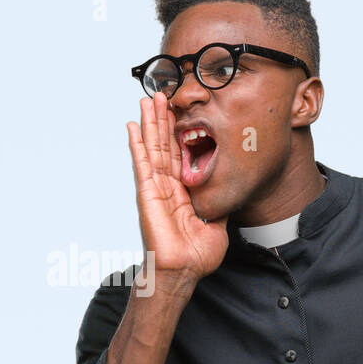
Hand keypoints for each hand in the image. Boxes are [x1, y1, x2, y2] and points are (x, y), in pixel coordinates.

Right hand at [125, 92, 228, 288]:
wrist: (185, 269)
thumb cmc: (198, 253)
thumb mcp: (218, 222)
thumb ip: (220, 204)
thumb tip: (230, 192)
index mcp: (184, 190)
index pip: (181, 154)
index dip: (180, 132)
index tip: (181, 111)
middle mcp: (167, 185)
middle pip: (164, 144)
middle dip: (163, 119)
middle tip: (162, 94)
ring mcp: (155, 187)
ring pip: (152, 147)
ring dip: (150, 122)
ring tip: (147, 99)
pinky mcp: (147, 192)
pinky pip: (141, 163)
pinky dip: (136, 143)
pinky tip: (131, 126)